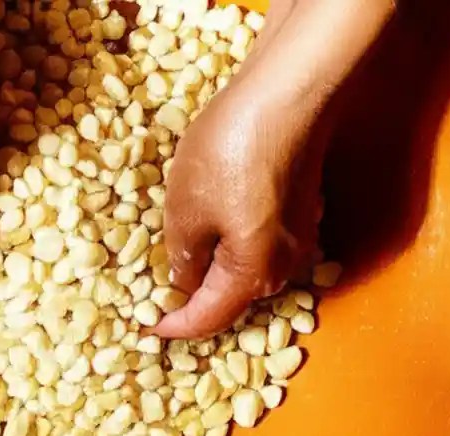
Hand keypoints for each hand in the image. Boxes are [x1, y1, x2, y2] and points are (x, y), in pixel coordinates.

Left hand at [152, 74, 329, 338]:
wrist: (287, 93)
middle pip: (233, 297)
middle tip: (157, 293)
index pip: (209, 319)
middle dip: (196, 298)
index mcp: (253, 276)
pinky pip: (261, 237)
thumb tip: (185, 282)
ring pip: (249, 265)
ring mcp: (300, 235)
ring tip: (179, 255)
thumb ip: (183, 258)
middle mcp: (285, 266)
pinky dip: (234, 239)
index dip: (174, 326)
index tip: (146, 328)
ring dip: (214, 265)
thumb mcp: (185, 212)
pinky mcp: (302, 205)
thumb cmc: (231, 153)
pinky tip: (212, 218)